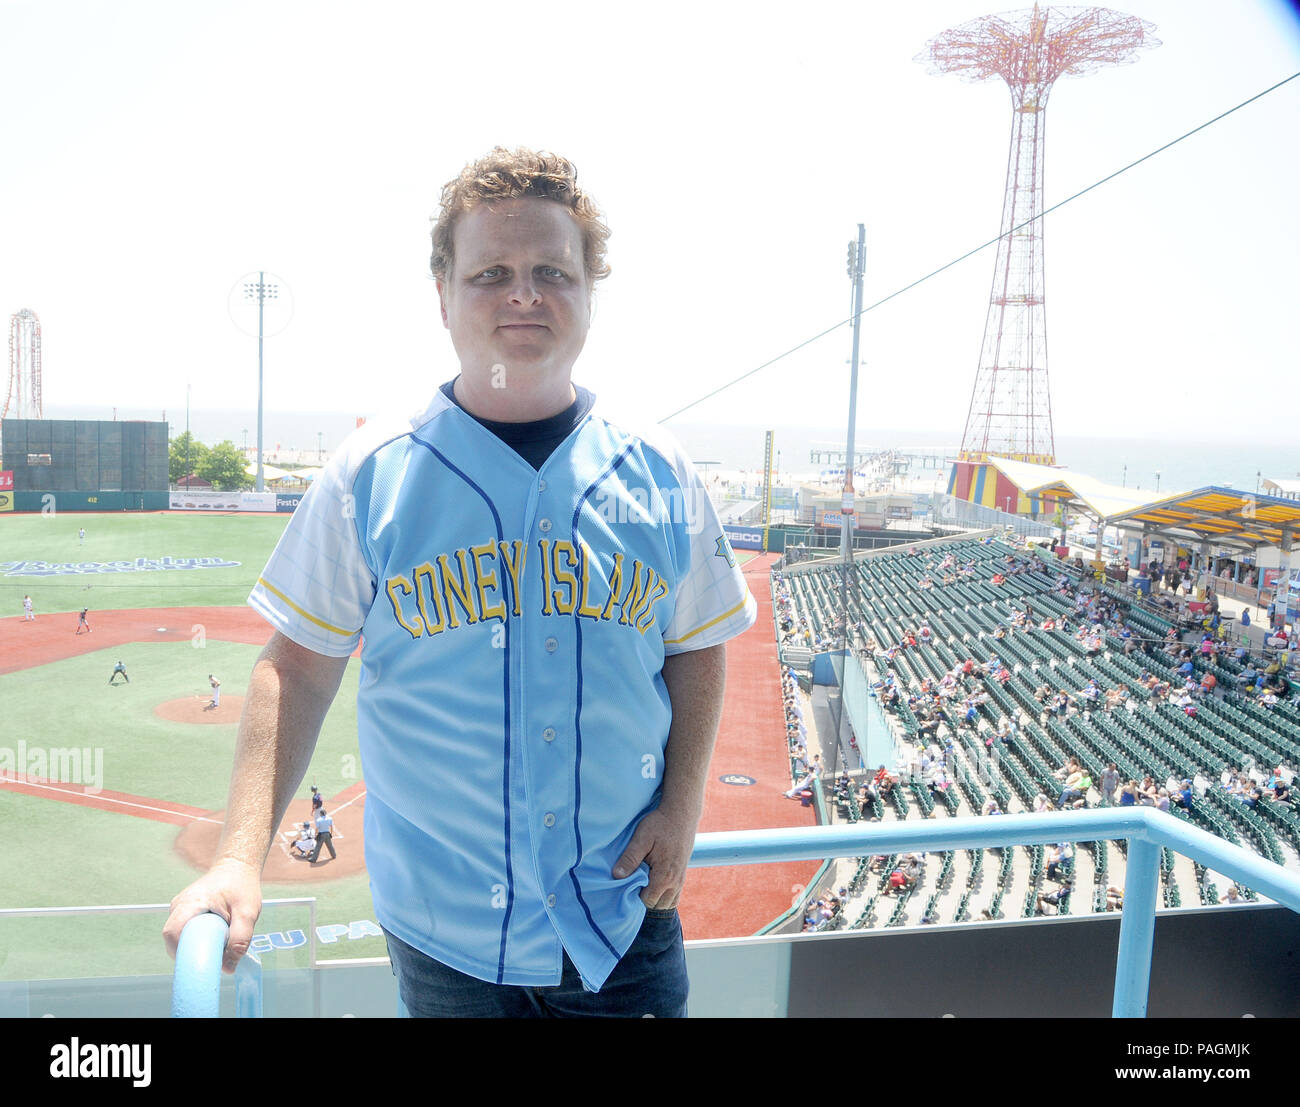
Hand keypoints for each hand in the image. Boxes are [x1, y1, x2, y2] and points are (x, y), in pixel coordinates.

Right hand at [163, 857, 262, 973]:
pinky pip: (185, 933)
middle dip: (192, 952)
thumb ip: (240, 940)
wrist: (236, 867)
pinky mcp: (183, 913)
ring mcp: (178, 909)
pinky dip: (197, 939)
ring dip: (196, 946)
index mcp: (191, 902)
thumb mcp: (248, 912)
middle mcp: (179, 905)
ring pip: (180, 938)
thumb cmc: (242, 886)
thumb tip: (228, 969)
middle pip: (174, 939)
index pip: (173, 934)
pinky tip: (214, 935)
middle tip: (215, 955)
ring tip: (218, 940)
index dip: (182, 953)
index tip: (201, 963)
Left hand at [611, 805, 698, 910]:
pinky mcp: (682, 874)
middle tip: (632, 884)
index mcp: (664, 876)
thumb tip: (616, 875)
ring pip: (667, 903)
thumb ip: (630, 858)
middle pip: (657, 905)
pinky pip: (674, 895)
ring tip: (642, 884)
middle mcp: (675, 882)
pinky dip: (664, 895)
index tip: (626, 885)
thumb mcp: (641, 838)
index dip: (634, 896)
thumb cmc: (660, 824)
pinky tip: (653, 882)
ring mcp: (681, 879)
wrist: (681, 814)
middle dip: (644, 899)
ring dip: (655, 898)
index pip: (647, 901)